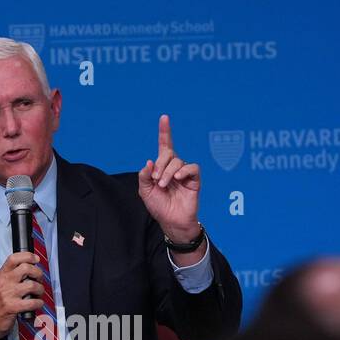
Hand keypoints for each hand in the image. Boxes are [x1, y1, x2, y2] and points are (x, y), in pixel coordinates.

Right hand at [0, 252, 44, 339]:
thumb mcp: (1, 283)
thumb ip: (12, 274)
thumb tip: (30, 266)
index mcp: (2, 274)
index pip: (14, 258)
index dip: (28, 256)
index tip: (36, 259)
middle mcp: (4, 282)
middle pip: (26, 268)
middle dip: (38, 273)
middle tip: (39, 279)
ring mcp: (8, 295)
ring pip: (32, 285)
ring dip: (40, 289)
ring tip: (38, 293)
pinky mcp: (13, 307)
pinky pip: (32, 302)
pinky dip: (39, 303)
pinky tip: (37, 303)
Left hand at [138, 114, 200, 239]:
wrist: (171, 221)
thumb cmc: (159, 206)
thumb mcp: (145, 191)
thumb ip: (144, 175)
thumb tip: (149, 161)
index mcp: (162, 167)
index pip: (164, 146)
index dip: (165, 132)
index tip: (164, 117)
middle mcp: (174, 167)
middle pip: (168, 153)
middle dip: (160, 164)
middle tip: (156, 179)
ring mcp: (184, 173)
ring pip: (178, 161)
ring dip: (168, 172)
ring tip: (164, 185)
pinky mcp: (194, 179)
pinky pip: (192, 167)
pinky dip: (184, 170)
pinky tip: (178, 178)